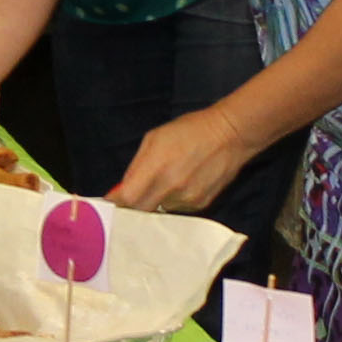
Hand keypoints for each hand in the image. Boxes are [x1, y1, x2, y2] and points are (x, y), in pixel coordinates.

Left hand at [103, 108, 254, 216]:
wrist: (230, 135)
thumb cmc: (189, 130)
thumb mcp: (155, 138)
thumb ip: (136, 167)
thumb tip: (120, 191)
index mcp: (157, 167)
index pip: (127, 198)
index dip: (116, 202)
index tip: (111, 202)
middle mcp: (171, 187)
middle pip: (140, 210)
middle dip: (133, 205)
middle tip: (133, 196)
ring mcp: (187, 199)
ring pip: (159, 211)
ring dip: (156, 201)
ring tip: (167, 180)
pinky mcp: (200, 205)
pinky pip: (177, 209)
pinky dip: (173, 200)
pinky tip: (183, 183)